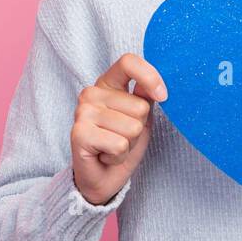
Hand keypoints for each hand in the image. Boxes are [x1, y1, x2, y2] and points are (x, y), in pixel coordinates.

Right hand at [70, 53, 166, 205]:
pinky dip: (119, 156)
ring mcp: (82, 112)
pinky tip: (106, 156)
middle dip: (138, 129)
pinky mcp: (79, 134)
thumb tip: (156, 85)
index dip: (150, 77)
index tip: (163, 96)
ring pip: (132, 128)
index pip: (128, 62)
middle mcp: (91, 93)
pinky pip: (119, 144)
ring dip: (129, 145)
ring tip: (113, 147)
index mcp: (106, 83)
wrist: (101, 178)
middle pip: (140, 106)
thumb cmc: (121, 144)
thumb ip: (145, 96)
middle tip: (122, 138)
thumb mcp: (140, 117)